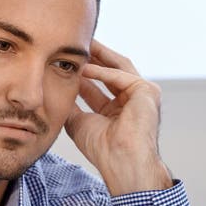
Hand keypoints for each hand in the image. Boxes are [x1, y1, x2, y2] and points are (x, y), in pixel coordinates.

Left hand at [65, 39, 172, 194]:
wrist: (120, 162)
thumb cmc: (102, 150)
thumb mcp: (79, 122)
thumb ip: (72, 104)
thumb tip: (58, 88)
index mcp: (118, 111)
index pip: (99, 85)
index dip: (83, 73)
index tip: (66, 62)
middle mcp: (132, 101)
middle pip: (111, 71)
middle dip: (93, 57)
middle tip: (76, 44)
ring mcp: (142, 96)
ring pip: (118, 67)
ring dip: (100, 55)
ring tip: (82, 44)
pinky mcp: (147, 91)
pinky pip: (121, 75)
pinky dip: (103, 71)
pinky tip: (86, 67)